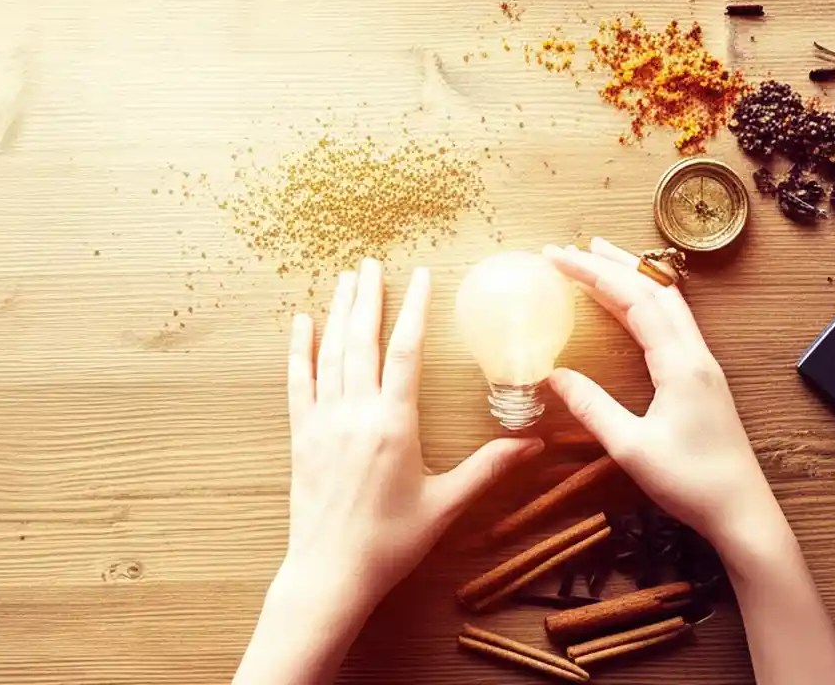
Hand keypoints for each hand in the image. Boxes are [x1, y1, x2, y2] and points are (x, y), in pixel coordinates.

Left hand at [282, 258, 542, 602]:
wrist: (331, 573)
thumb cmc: (391, 542)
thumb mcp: (447, 504)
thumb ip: (489, 469)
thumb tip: (535, 446)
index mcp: (394, 424)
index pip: (405, 351)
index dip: (413, 309)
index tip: (419, 276)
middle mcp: (356, 414)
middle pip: (363, 341)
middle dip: (369, 297)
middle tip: (373, 262)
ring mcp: (324, 423)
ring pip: (331, 353)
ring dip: (339, 313)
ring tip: (346, 279)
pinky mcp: (302, 437)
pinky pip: (299, 381)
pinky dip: (300, 349)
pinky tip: (303, 323)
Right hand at [542, 239, 782, 547]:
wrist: (742, 511)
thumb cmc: (691, 483)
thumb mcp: (631, 448)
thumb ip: (592, 407)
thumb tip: (554, 375)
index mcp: (679, 364)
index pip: (634, 300)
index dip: (593, 274)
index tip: (558, 257)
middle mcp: (696, 354)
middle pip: (653, 289)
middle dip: (611, 264)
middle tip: (571, 248)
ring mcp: (703, 364)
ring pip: (668, 302)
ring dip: (632, 276)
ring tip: (599, 259)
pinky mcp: (704, 378)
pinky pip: (674, 322)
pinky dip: (646, 300)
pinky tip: (632, 304)